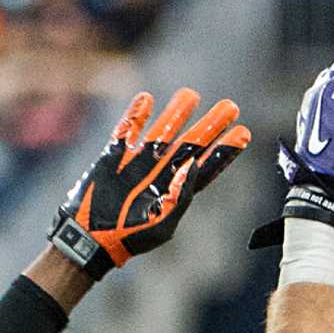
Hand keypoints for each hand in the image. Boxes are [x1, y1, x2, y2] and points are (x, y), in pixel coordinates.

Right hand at [50, 88, 248, 277]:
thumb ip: (180, 196)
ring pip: (163, 131)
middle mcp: (161, 173)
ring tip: (191, 94)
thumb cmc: (129, 238)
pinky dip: (136, 114)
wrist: (90, 237)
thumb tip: (193, 165)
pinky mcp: (115, 155)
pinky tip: (147, 99)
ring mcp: (139, 162)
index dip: (225, 149)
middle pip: (192, 143)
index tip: (243, 133)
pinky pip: (128, 129)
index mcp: (177, 191)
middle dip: (211, 125)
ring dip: (177, 113)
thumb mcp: (162, 223)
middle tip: (230, 107)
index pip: (207, 166)